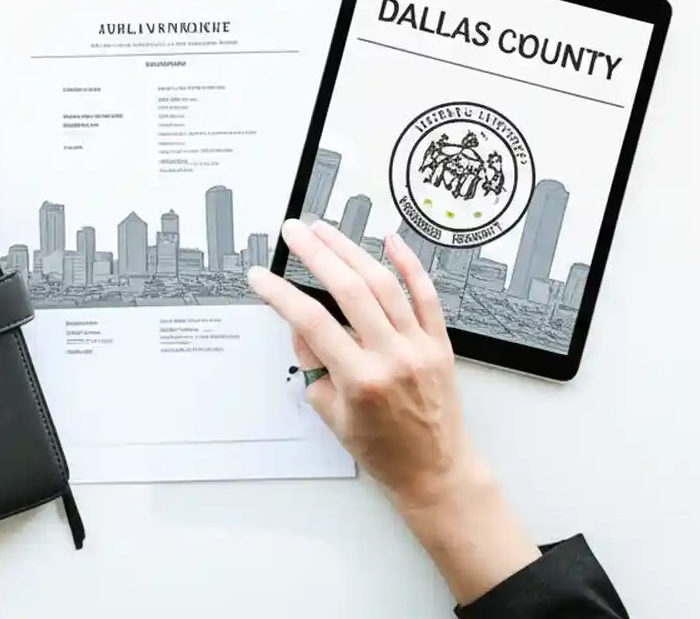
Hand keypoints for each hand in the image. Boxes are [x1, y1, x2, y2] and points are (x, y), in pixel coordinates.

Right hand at [248, 220, 539, 604]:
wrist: (435, 469)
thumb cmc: (381, 449)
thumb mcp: (331, 414)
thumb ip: (313, 365)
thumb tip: (300, 323)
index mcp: (360, 379)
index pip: (311, 323)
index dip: (280, 294)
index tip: (259, 277)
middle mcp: (392, 357)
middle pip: (349, 290)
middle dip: (316, 254)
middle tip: (293, 232)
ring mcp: (419, 346)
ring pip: (385, 284)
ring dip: (352, 251)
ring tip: (326, 230)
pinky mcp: (440, 342)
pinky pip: (426, 295)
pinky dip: (409, 264)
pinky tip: (390, 240)